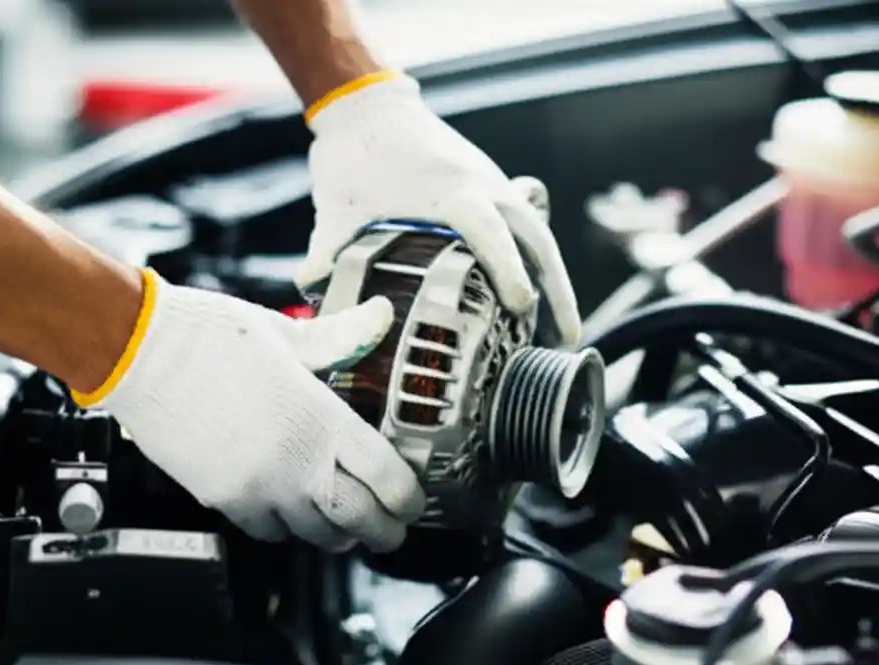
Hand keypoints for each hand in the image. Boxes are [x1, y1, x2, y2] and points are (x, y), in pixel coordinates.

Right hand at [86, 270, 424, 551]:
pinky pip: (268, 532)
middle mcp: (293, 462)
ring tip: (347, 527)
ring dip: (336, 533)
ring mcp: (256, 486)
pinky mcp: (222, 498)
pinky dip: (289, 530)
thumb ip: (341, 337)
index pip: (386, 477)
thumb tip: (381, 316)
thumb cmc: (208, 335)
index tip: (413, 501)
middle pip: (359, 518)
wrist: (136, 351)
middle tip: (393, 530)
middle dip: (384, 530)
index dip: (408, 497)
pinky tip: (294, 515)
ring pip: (314, 534)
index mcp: (319, 418)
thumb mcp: (285, 332)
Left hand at [299, 72, 581, 346]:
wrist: (368, 110)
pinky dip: (536, 262)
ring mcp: (493, 187)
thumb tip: (312, 286)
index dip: (508, 270)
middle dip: (557, 290)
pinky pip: (526, 229)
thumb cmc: (356, 155)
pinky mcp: (490, 191)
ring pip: (539, 236)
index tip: (523, 305)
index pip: (491, 233)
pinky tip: (536, 299)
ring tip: (561, 330)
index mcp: (452, 191)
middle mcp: (485, 188)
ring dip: (555, 280)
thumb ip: (326, 247)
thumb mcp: (336, 207)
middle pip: (538, 240)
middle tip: (565, 339)